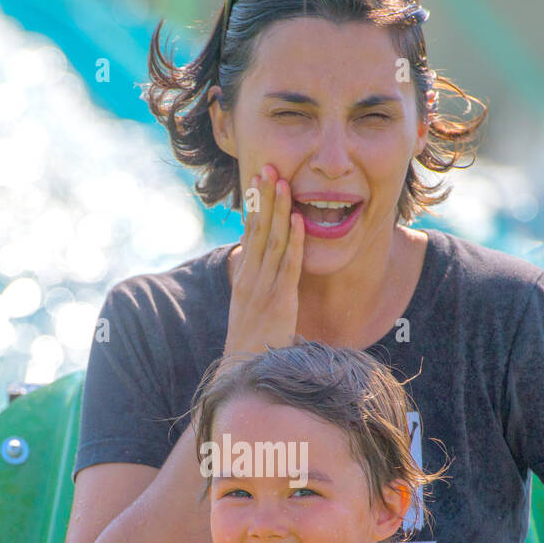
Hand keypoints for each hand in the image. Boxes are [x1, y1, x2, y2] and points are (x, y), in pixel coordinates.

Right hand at [223, 162, 303, 356]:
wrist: (245, 375)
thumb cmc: (252, 348)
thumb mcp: (251, 314)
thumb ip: (258, 292)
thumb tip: (266, 278)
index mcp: (243, 279)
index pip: (249, 235)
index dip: (255, 206)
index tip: (258, 181)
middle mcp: (250, 279)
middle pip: (258, 230)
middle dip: (264, 198)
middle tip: (268, 167)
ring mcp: (263, 289)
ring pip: (273, 241)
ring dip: (280, 210)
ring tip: (284, 182)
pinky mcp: (279, 302)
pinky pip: (288, 266)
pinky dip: (295, 241)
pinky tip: (300, 220)